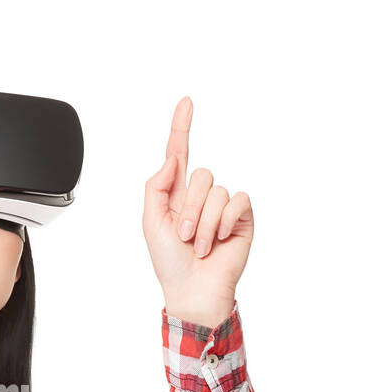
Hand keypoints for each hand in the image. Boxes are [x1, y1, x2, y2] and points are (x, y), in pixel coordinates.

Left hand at [143, 95, 253, 328]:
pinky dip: (224, 221)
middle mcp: (201, 196)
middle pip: (201, 175)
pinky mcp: (241, 217)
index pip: (179, 154)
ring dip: (205, 222)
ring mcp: (223, 206)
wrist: (193, 289)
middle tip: (185, 236)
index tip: (186, 102)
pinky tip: (220, 240)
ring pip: (217, 191)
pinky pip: (237, 201)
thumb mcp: (150, 223)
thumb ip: (156, 187)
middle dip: (190, 208)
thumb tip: (172, 159)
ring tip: (200, 245)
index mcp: (176, 194)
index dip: (182, 128)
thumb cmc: (169, 262)